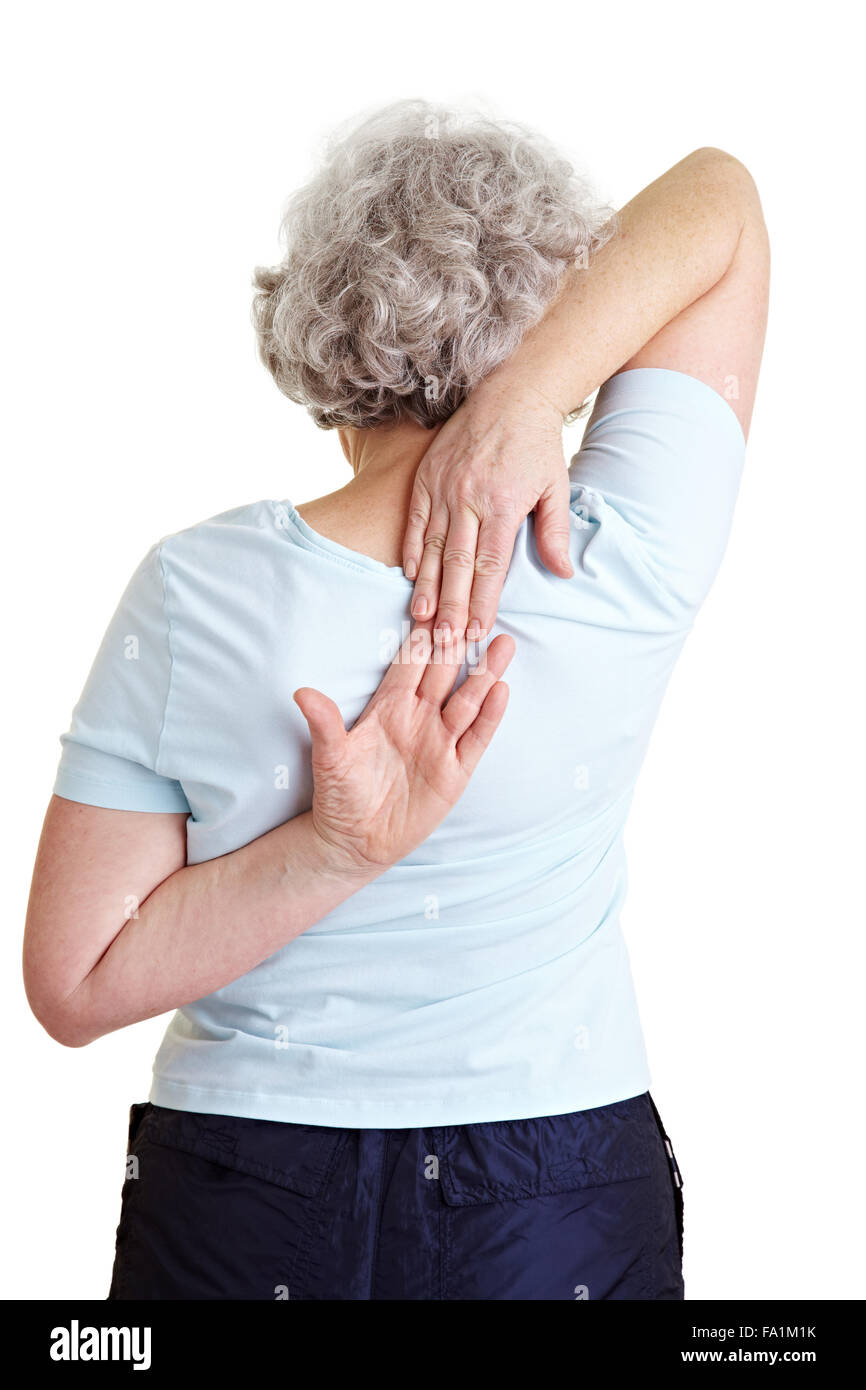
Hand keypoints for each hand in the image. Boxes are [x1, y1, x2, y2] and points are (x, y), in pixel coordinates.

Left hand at [294, 626, 514, 874]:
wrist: (355, 842)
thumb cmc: (338, 795)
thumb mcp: (330, 759)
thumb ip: (325, 724)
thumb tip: (301, 692)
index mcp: (388, 706)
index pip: (410, 663)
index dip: (423, 635)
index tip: (438, 604)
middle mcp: (418, 717)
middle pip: (444, 673)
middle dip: (461, 644)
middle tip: (479, 612)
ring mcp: (439, 742)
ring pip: (467, 700)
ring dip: (484, 673)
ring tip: (501, 644)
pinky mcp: (454, 770)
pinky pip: (475, 739)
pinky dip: (488, 716)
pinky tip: (501, 691)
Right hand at [402, 379, 573, 641]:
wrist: (511, 393)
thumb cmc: (537, 446)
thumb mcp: (557, 487)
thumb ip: (556, 532)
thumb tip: (563, 573)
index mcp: (502, 505)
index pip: (490, 565)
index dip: (482, 601)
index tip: (477, 630)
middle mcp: (468, 498)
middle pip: (457, 564)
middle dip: (451, 606)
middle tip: (444, 640)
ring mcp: (443, 488)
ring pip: (431, 547)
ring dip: (426, 586)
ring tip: (421, 618)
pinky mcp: (426, 477)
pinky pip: (415, 520)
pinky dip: (411, 549)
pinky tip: (409, 576)